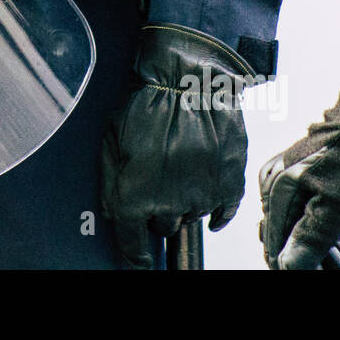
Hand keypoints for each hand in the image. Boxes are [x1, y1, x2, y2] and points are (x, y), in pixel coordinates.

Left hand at [101, 23, 254, 268]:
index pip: (133, 246)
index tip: (137, 259)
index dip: (134, 255)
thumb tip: (113, 211)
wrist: (190, 80)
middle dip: (157, 210)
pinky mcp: (229, 187)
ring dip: (184, 200)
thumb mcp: (112, 139)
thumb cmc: (147, 104)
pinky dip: (215, 208)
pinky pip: (222, 214)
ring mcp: (201, 199)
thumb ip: (111, 182)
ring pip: (190, 216)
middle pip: (162, 227)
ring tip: (181, 164)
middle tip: (157, 180)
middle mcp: (168, 206)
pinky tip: (204, 188)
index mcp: (135, 198)